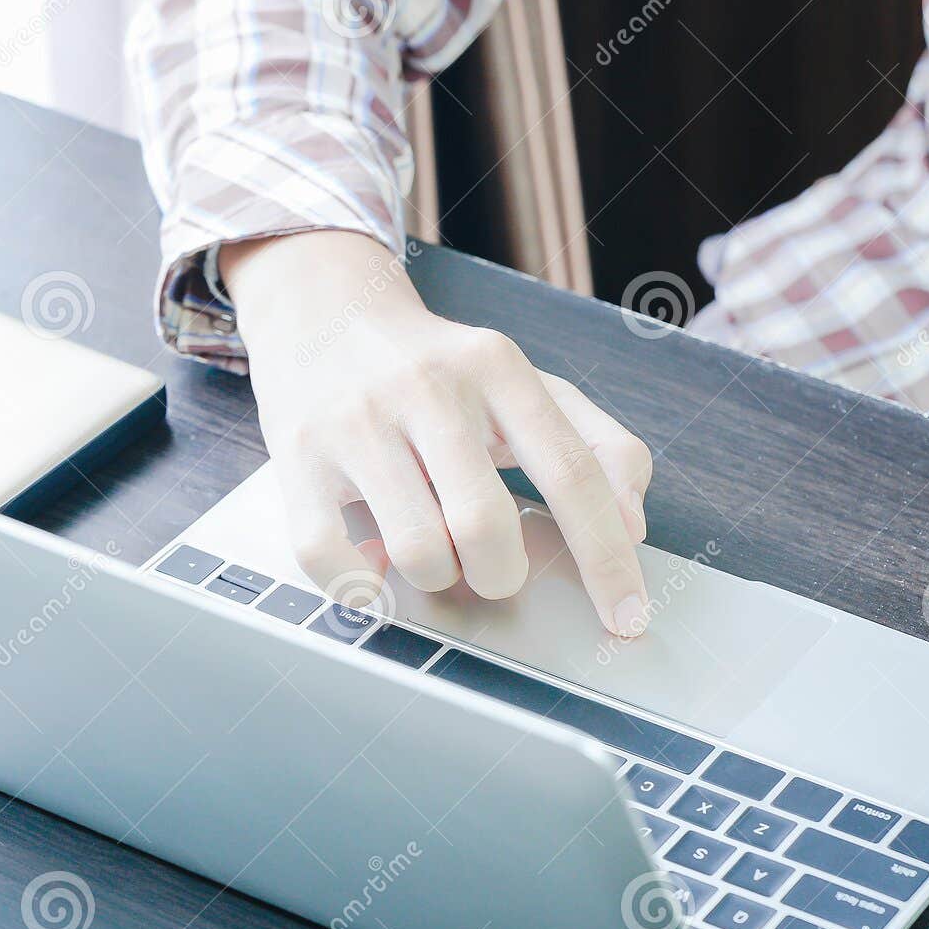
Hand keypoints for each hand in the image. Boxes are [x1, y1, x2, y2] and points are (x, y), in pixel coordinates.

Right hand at [223, 231, 652, 635]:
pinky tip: (374, 567)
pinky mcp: (297, 456)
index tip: (627, 620)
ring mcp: (355, 421)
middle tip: (490, 566)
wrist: (324, 309)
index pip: (571, 473)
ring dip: (437, 578)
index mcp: (497, 368)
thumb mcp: (525, 385)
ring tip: (431, 548)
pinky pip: (330, 557)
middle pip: (487, 526)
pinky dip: (362, 586)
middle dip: (500, 574)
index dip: (607, 558)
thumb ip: (597, 445)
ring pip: (417, 552)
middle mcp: (426, 387)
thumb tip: (632, 524)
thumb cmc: (439, 370)